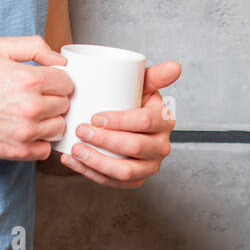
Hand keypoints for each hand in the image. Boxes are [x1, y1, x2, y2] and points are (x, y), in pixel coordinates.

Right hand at [0, 35, 72, 160]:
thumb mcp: (0, 47)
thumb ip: (35, 47)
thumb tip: (61, 61)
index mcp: (30, 79)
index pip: (67, 83)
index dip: (57, 81)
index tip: (46, 82)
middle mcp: (30, 107)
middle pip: (64, 105)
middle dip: (53, 99)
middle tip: (35, 96)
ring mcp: (24, 132)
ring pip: (59, 127)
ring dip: (49, 120)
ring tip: (31, 113)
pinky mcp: (17, 151)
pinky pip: (45, 149)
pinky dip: (39, 141)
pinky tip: (26, 130)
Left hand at [58, 60, 181, 187]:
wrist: (127, 123)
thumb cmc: (133, 101)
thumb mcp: (144, 84)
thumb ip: (157, 74)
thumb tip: (176, 66)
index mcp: (165, 120)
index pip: (144, 121)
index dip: (119, 121)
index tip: (95, 116)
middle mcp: (162, 146)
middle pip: (133, 147)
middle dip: (104, 140)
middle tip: (80, 130)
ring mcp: (150, 166)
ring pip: (125, 171)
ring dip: (96, 161)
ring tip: (75, 149)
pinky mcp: (136, 180)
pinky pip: (114, 183)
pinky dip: (90, 174)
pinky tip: (73, 161)